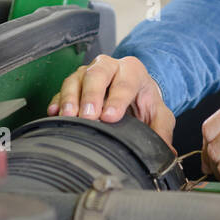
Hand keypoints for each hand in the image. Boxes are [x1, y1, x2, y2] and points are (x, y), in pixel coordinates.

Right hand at [47, 54, 175, 152]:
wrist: (133, 94)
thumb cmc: (143, 102)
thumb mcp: (158, 114)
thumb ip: (162, 130)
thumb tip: (165, 151)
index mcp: (133, 71)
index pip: (125, 82)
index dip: (118, 99)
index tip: (110, 117)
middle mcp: (110, 67)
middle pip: (97, 73)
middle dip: (91, 95)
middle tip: (88, 115)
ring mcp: (88, 73)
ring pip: (76, 78)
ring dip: (71, 97)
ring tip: (68, 116)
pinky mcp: (73, 84)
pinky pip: (62, 89)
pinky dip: (57, 100)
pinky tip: (54, 113)